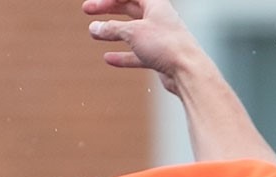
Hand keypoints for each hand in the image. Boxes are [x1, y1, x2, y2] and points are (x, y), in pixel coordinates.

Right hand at [84, 0, 199, 95]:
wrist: (188, 70)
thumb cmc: (166, 45)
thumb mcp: (133, 32)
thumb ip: (112, 29)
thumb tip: (94, 27)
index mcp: (155, 4)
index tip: (93, 4)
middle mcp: (158, 18)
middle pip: (129, 9)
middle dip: (107, 9)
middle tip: (87, 10)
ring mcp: (159, 38)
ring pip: (131, 32)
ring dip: (112, 32)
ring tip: (94, 33)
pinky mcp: (159, 56)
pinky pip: (137, 54)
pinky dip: (122, 56)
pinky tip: (108, 58)